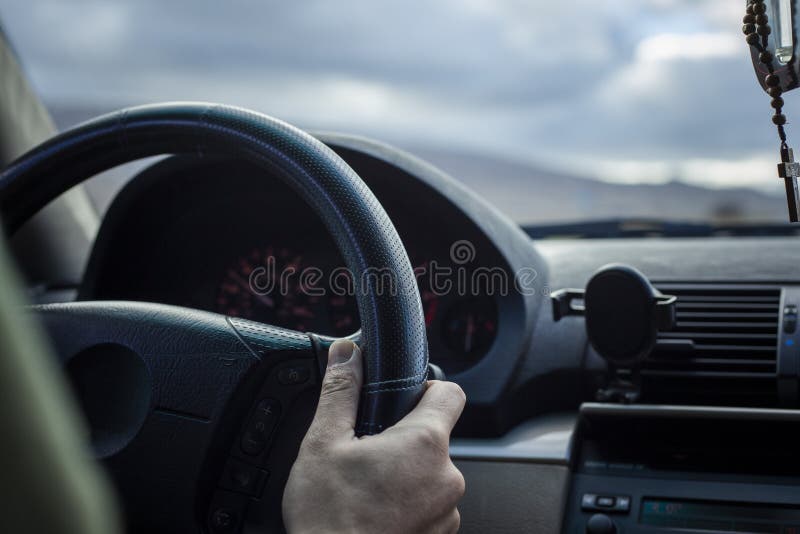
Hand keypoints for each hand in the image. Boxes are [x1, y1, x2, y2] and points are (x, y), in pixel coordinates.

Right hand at [283, 339, 465, 533]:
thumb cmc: (328, 520)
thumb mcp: (322, 444)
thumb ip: (340, 392)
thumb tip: (346, 354)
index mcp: (424, 444)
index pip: (450, 392)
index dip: (426, 388)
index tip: (403, 398)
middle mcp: (446, 478)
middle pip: (435, 437)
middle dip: (403, 440)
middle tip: (366, 454)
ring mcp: (447, 513)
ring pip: (431, 475)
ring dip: (406, 475)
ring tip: (366, 489)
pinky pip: (429, 507)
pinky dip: (408, 504)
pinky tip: (375, 512)